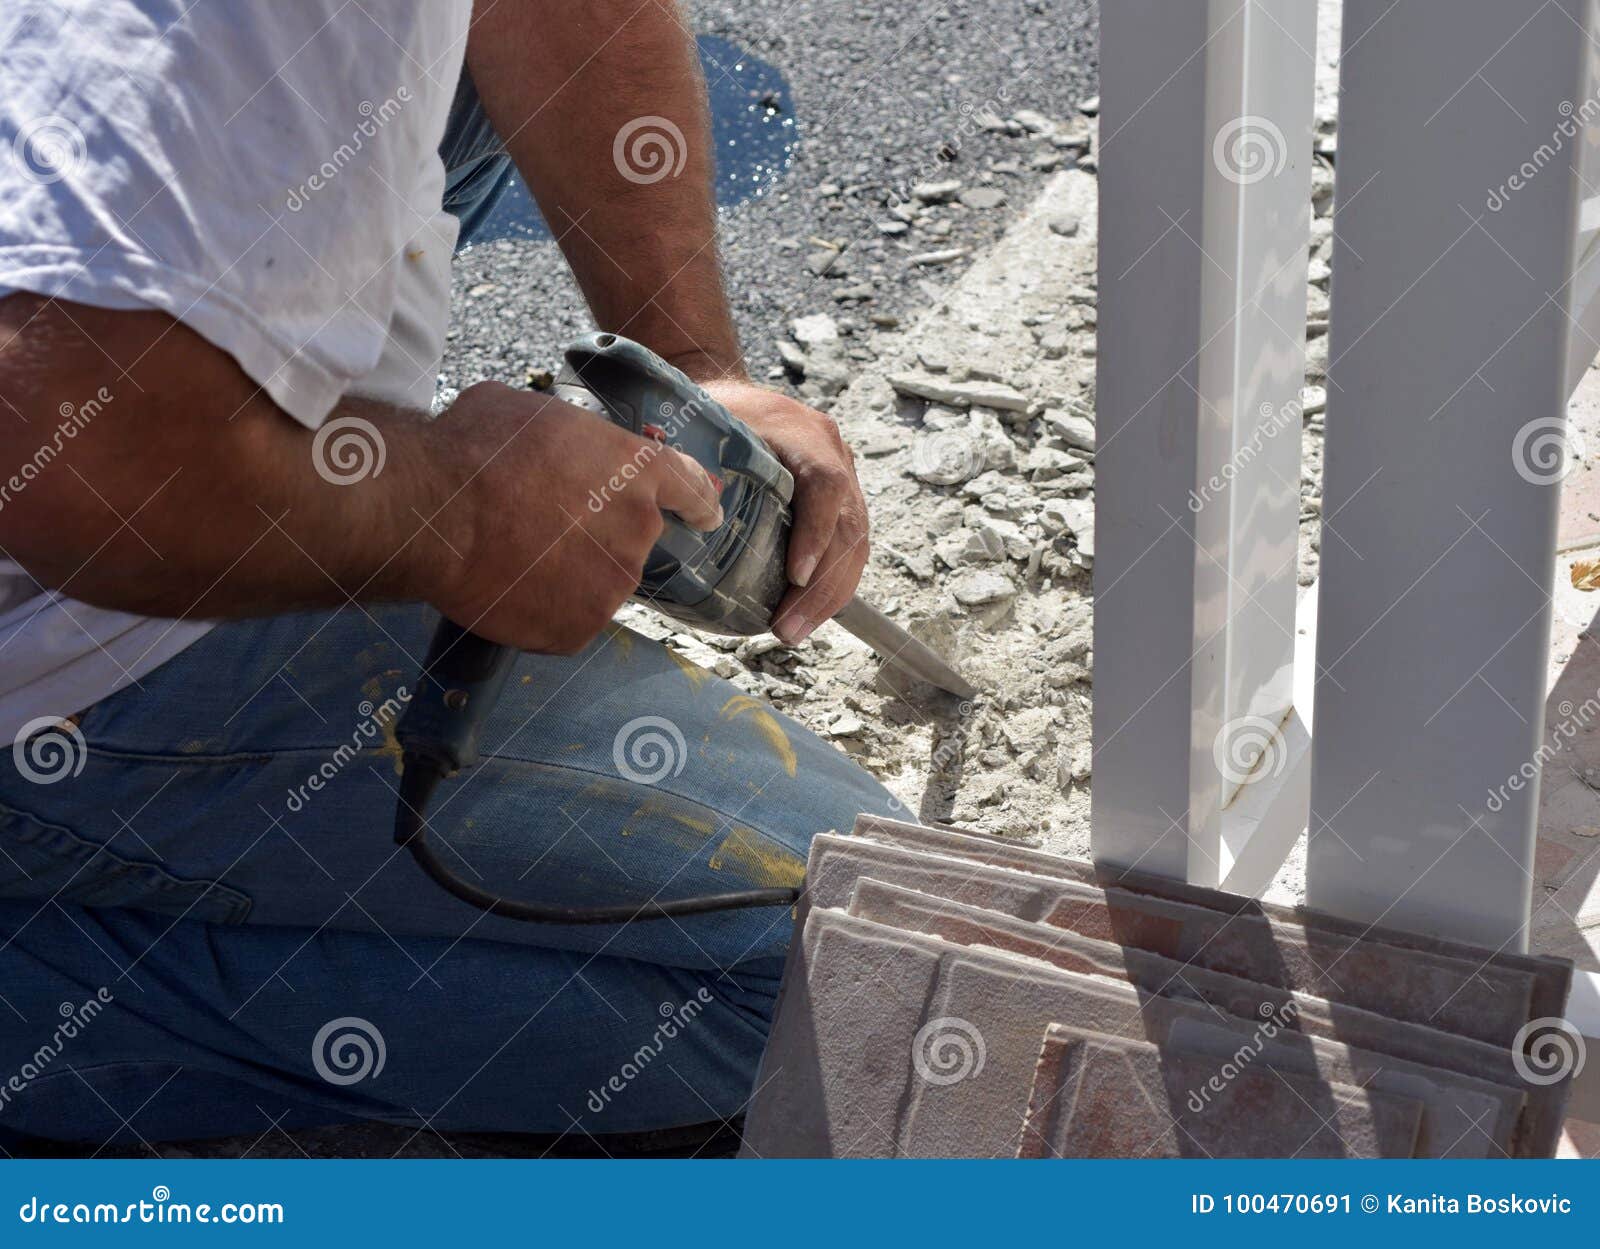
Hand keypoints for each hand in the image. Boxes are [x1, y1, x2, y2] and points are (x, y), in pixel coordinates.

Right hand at [420, 382, 721, 654]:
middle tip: (541, 529)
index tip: (705, 515)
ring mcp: (613, 583)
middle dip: (595, 537)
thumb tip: (557, 448)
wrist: (436, 509)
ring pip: (598, 582)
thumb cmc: (475, 449)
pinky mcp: (580, 626)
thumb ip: (569, 439)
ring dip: (569, 575)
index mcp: (636, 469)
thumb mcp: (532, 412)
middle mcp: (637, 528)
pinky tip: (510, 589)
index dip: (697, 502)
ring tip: (516, 556)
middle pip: (629, 539)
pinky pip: (567, 621)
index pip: (689, 488)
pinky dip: (542, 613)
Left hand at [701, 379, 868, 643]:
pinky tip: (804, 617)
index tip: (796, 575)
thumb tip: (675, 516)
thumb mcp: (703, 426)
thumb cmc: (714, 411)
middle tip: (785, 628)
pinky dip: (830, 587)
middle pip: (847, 526)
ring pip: (855, 544)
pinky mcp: (841, 502)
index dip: (816, 532)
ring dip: (828, 596)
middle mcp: (836, 455)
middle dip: (820, 586)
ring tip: (792, 632)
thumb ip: (697, 465)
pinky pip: (848, 548)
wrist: (737, 394)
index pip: (825, 485)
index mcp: (805, 434)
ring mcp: (845, 478)